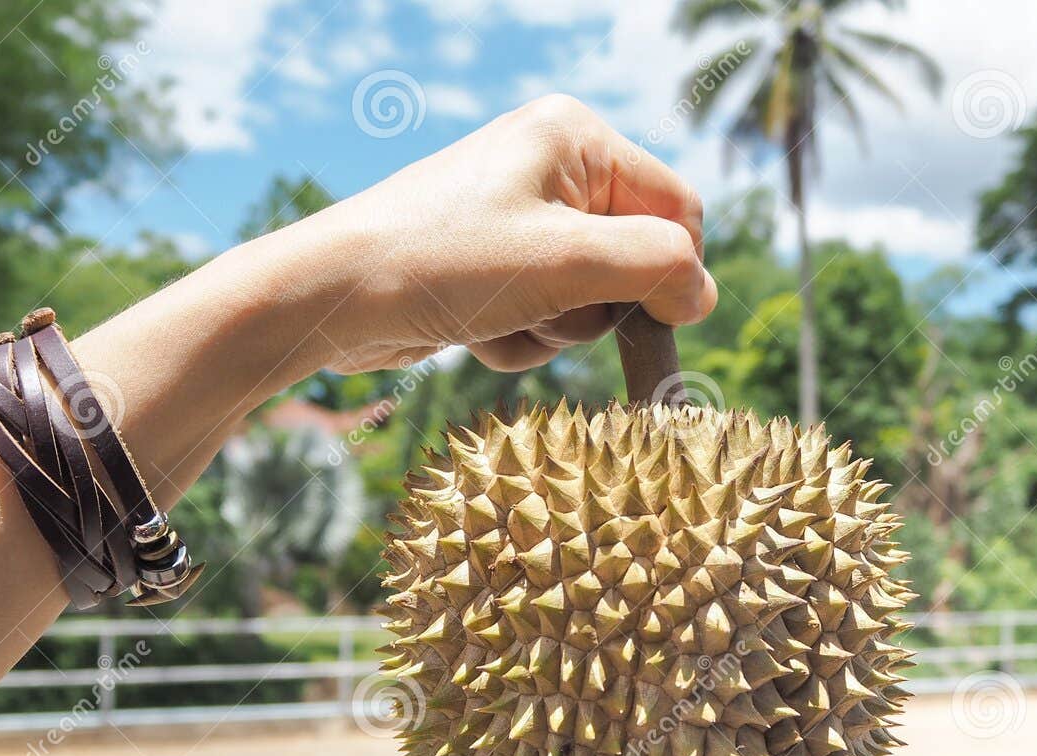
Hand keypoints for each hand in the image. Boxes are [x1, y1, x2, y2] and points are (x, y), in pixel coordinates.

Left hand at [284, 94, 716, 373]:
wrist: (331, 299)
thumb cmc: (442, 263)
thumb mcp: (566, 262)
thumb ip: (656, 269)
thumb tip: (705, 294)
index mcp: (578, 136)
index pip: (679, 210)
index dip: (671, 272)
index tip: (651, 322)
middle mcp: (552, 167)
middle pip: (634, 261)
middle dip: (592, 306)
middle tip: (542, 307)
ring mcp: (519, 218)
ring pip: (587, 300)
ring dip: (551, 330)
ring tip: (496, 317)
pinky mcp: (491, 267)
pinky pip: (542, 317)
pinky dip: (516, 338)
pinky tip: (472, 332)